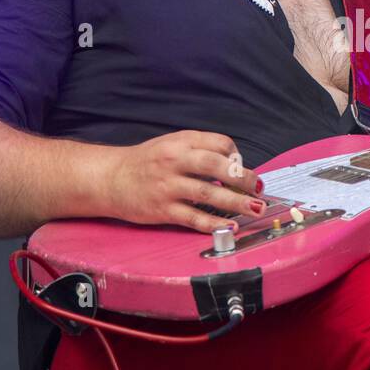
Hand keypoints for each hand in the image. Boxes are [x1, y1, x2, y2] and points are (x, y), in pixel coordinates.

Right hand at [102, 130, 264, 231]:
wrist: (110, 178)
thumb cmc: (146, 161)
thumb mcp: (172, 144)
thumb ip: (200, 149)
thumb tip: (235, 164)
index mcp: (180, 142)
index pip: (218, 143)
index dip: (236, 154)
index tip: (243, 166)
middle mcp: (174, 161)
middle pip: (216, 166)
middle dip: (243, 177)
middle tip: (258, 187)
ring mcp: (168, 187)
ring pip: (208, 193)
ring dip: (236, 202)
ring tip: (255, 207)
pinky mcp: (163, 210)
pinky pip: (194, 217)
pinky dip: (214, 223)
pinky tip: (231, 227)